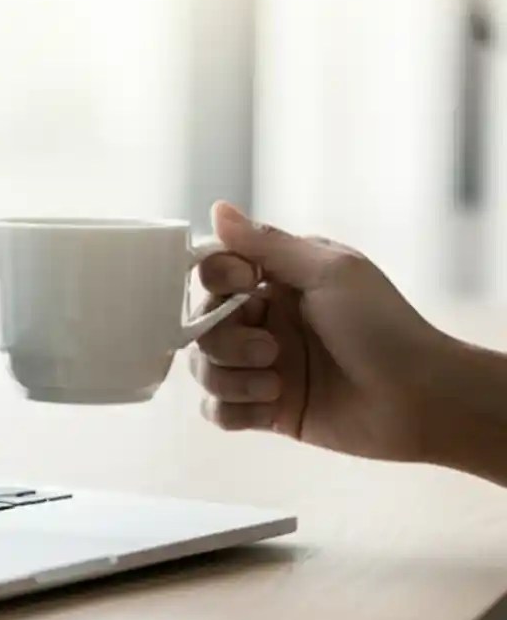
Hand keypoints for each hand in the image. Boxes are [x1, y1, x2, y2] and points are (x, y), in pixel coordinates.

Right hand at [191, 201, 449, 463]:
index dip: (216, 279)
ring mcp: (262, 367)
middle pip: (199, 324)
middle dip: (224, 340)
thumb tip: (217, 208)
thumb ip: (267, 243)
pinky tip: (270, 407)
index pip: (215, 271)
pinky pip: (216, 410)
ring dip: (229, 379)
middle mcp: (264, 322)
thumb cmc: (384, 327)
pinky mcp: (265, 409)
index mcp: (278, 283)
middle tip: (271, 350)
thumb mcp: (329, 272)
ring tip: (275, 384)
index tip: (245, 285)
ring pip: (202, 368)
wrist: (420, 400)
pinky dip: (233, 410)